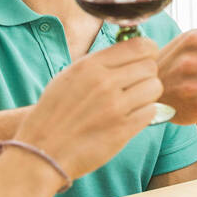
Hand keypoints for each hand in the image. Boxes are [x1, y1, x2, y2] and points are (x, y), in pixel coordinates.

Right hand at [18, 36, 162, 175]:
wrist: (43, 150)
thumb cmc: (55, 113)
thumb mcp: (69, 76)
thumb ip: (99, 63)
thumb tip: (131, 52)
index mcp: (90, 66)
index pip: (139, 46)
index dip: (149, 51)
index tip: (147, 58)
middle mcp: (104, 83)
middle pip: (150, 66)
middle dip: (147, 75)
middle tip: (136, 85)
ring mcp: (114, 107)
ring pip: (154, 88)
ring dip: (149, 95)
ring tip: (134, 102)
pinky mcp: (122, 130)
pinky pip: (152, 111)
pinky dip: (146, 114)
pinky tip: (131, 117)